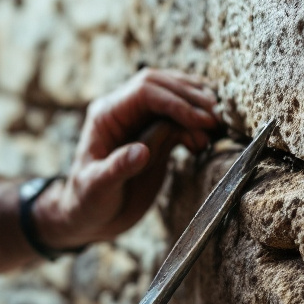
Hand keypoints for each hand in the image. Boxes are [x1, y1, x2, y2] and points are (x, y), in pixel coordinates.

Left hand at [36, 68, 220, 249]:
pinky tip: (204, 142)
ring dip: (198, 108)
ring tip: (216, 129)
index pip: (144, 91)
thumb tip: (142, 151)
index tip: (199, 121)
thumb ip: (117, 167)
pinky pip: (180, 119)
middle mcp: (124, 110)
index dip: (175, 101)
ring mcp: (141, 121)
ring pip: (174, 96)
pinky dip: (197, 125)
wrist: (91, 216)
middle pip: (163, 86)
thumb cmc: (87, 202)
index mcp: (107, 114)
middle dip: (191, 99)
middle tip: (215, 121)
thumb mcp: (96, 188)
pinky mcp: (156, 136)